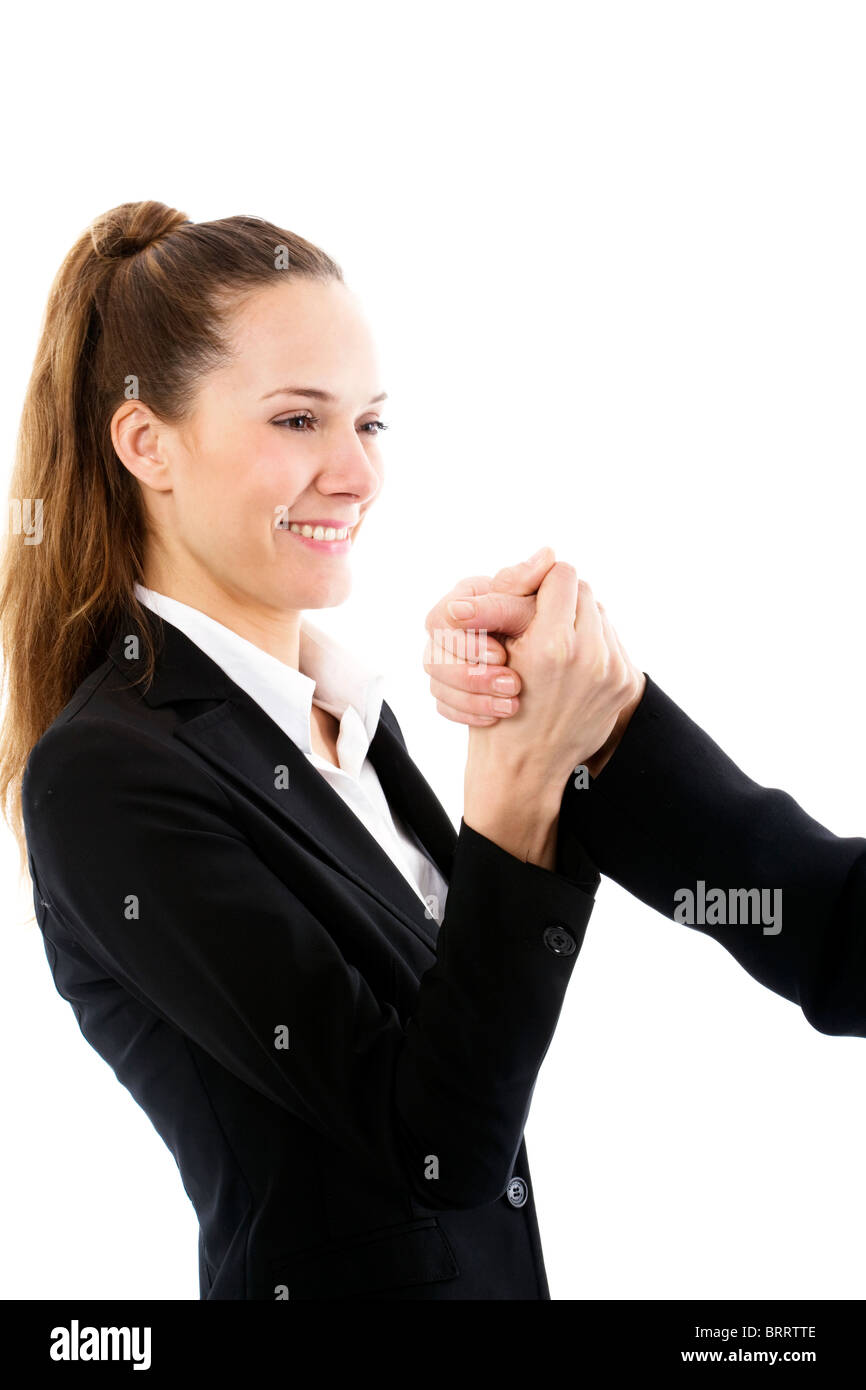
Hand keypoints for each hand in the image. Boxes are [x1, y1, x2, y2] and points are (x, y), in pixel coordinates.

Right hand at [424, 549, 645, 776]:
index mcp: (553, 644)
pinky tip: (574, 665)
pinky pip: (614, 642)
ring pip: (601, 615)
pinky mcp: (626, 683)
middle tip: (543, 619)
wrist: (525, 766)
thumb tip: (546, 555)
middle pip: (585, 592)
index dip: (544, 584)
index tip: (533, 597)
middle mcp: (590, 656)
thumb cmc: (498, 706)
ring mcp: (613, 672)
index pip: (562, 576)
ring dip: (581, 622)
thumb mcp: (495, 649)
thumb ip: (518, 599)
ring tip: (558, 644)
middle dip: (563, 601)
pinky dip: (595, 645)